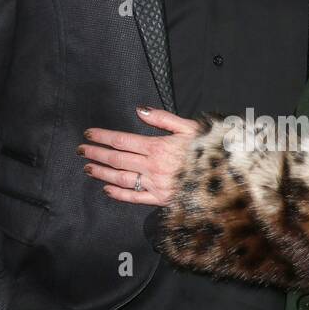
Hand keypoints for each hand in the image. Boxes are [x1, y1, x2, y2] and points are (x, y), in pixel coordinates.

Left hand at [78, 107, 199, 205]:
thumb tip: (139, 110)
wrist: (226, 178)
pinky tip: (107, 189)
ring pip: (121, 178)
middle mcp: (152, 166)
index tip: (89, 134)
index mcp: (157, 147)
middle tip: (81, 150)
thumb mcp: (190, 127)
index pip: (122, 140)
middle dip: (96, 154)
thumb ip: (162, 118)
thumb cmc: (209, 150)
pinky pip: (134, 197)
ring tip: (88, 168)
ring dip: (102, 173)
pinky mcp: (160, 200)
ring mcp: (154, 185)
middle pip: (116, 159)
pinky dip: (118, 194)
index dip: (103, 137)